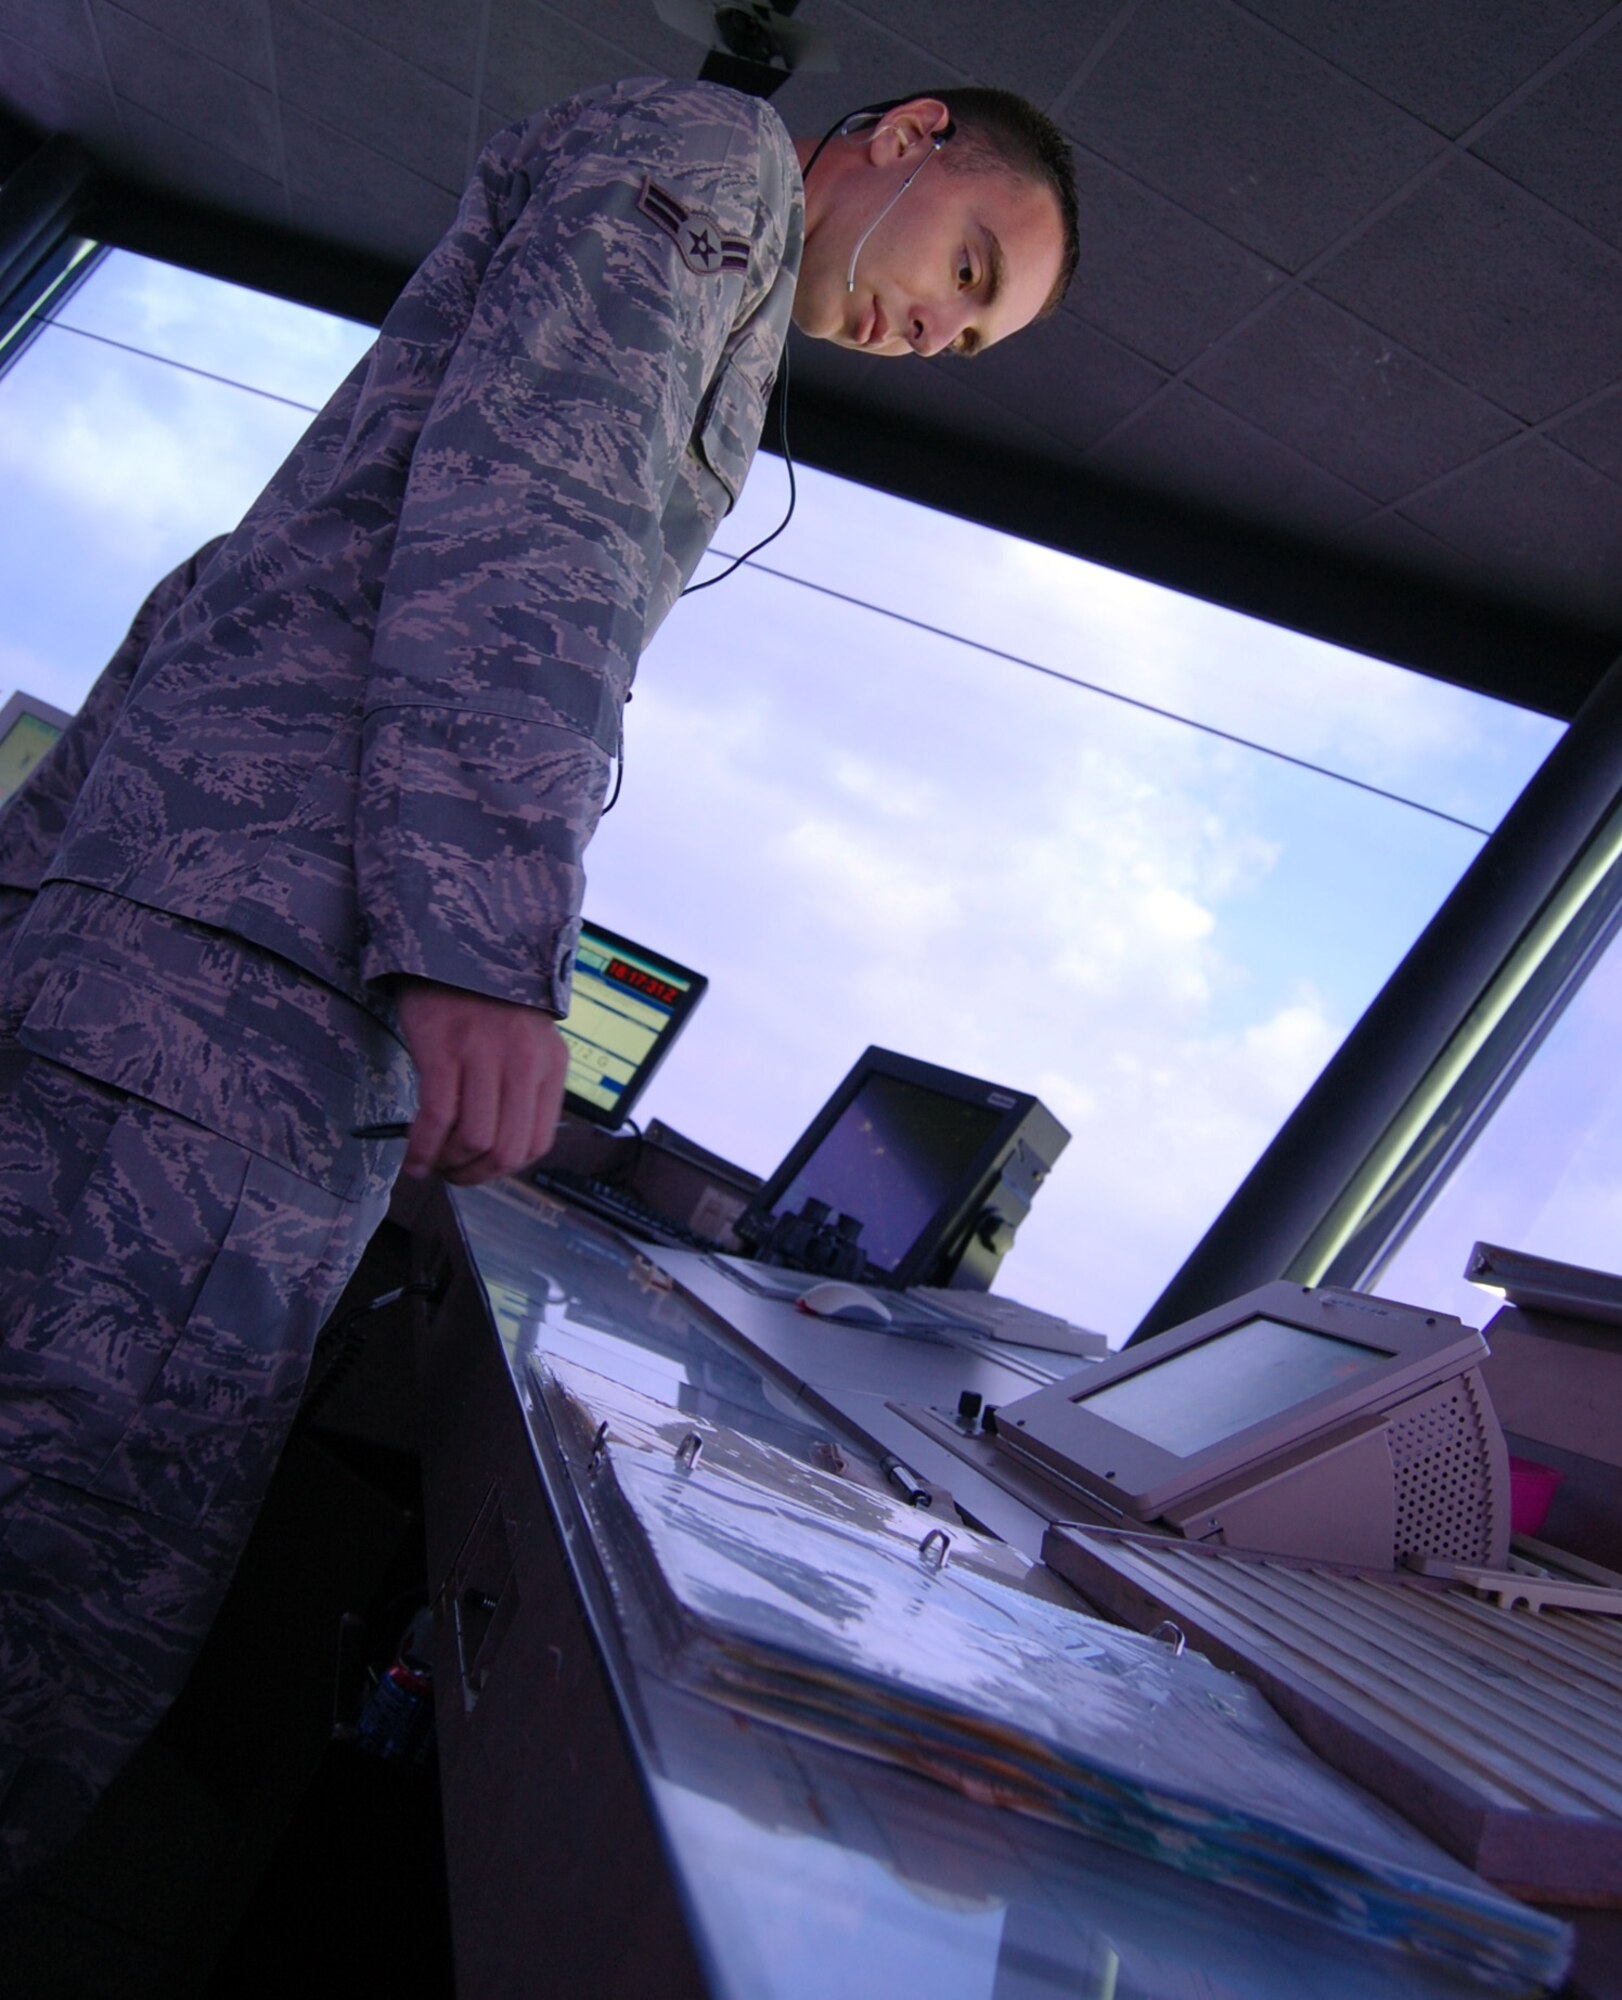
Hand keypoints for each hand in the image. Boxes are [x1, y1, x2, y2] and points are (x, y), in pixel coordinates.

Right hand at [395, 979, 567, 1183]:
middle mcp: (524, 1062)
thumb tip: (500, 1147)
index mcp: (550, 1064)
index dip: (506, 1169)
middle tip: (451, 1176)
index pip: (539, 1143)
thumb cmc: (487, 1000)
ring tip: (431, 1164)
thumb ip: (524, 1086)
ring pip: (474, 1141)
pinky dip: (423, 1148)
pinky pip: (436, 1118)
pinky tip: (414, 1157)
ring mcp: (484, 1056)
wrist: (453, 945)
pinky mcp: (444, 1050)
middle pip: (507, 1150)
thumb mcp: (527, 1040)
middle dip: (475, 1176)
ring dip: (448, 1165)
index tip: (480, 1170)